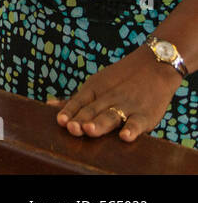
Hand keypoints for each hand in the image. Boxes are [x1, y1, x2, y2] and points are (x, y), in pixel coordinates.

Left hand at [52, 45, 185, 142]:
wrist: (154, 66)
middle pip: (92, 110)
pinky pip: (138, 123)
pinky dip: (132, 129)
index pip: (78, 102)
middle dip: (81, 120)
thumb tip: (49, 105)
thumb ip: (76, 99)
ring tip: (90, 130)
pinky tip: (125, 136)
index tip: (60, 121)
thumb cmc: (120, 79)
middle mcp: (108, 98)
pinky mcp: (145, 115)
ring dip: (100, 123)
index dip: (70, 112)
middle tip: (72, 128)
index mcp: (94, 90)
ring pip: (111, 116)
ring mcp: (127, 106)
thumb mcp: (96, 85)